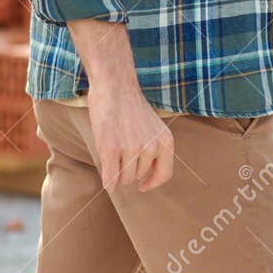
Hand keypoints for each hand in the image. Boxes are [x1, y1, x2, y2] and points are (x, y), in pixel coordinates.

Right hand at [65, 18, 174, 192]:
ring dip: (117, 171)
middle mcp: (151, 147)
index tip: (143, 186)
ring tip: (114, 150)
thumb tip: (144, 181)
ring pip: (124, 178)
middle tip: (121, 150)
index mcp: (166, 141)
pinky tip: (107, 180)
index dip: (153, 182)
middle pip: (139, 176)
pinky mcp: (111, 149)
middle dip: (129, 169)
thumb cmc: (132, 107)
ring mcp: (131, 149)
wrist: (115, 86)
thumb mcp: (154, 127)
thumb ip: (154, 150)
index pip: (165, 173)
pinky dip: (108, 182)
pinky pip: (110, 177)